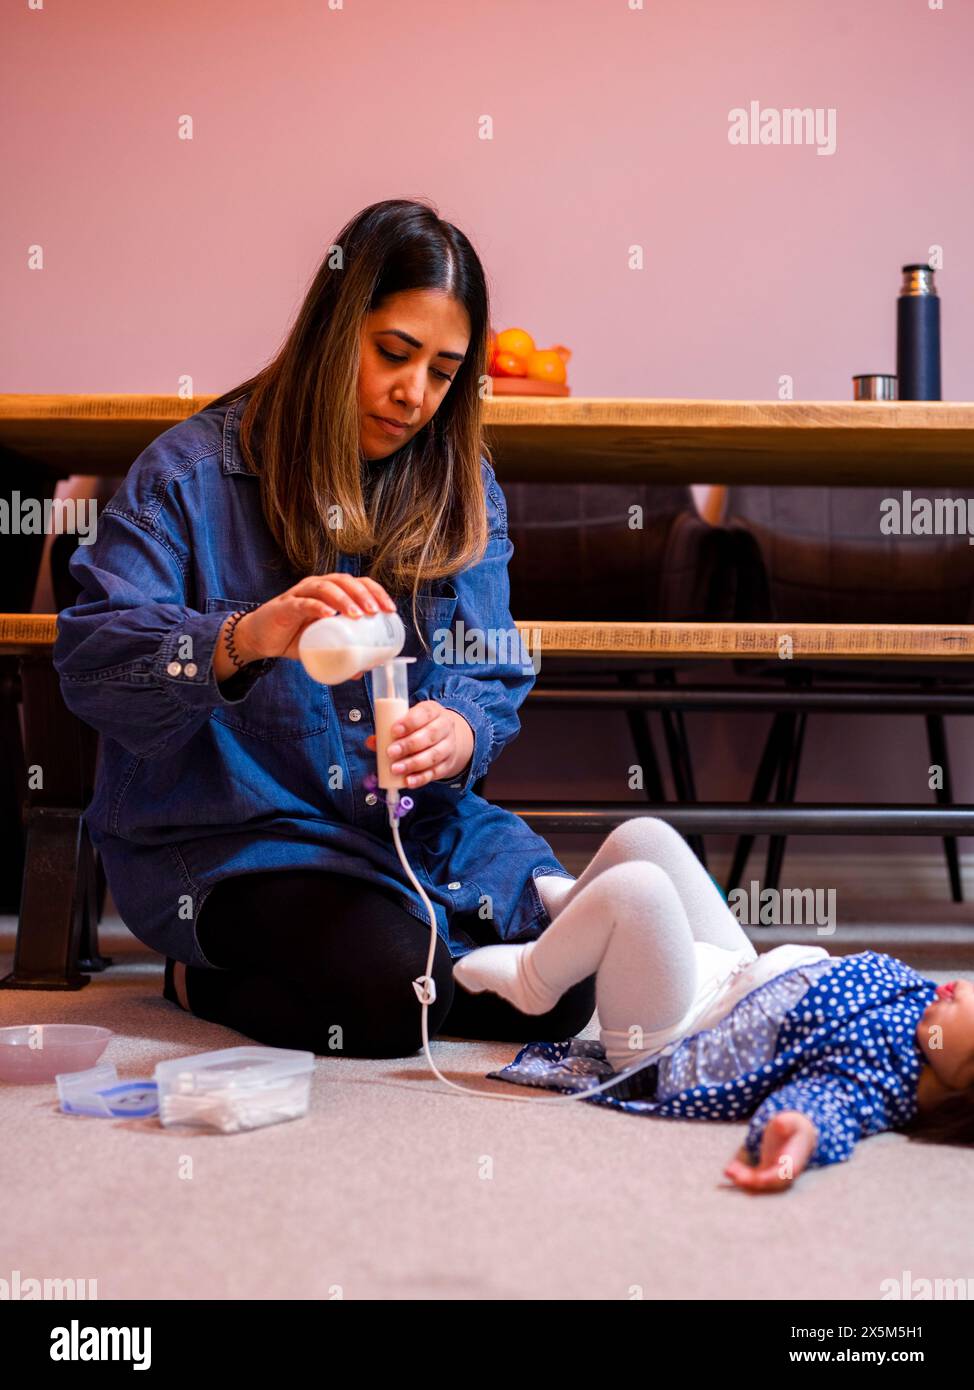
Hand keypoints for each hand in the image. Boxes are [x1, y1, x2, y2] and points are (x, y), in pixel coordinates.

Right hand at [234, 573, 397, 662]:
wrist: (260, 639)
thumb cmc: (294, 637)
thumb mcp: (321, 645)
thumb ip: (341, 654)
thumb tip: (364, 670)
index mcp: (330, 591)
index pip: (358, 583)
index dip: (376, 592)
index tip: (390, 610)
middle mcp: (317, 587)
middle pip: (345, 581)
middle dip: (363, 595)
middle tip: (375, 612)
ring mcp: (300, 594)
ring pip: (326, 587)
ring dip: (344, 599)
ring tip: (358, 614)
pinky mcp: (285, 606)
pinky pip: (303, 602)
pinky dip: (317, 607)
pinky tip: (328, 614)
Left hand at [366, 701, 474, 786]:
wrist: (444, 739)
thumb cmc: (419, 728)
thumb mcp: (407, 722)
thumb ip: (388, 731)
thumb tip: (371, 742)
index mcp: (433, 711)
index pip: (425, 713)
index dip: (410, 722)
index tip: (394, 731)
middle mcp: (445, 726)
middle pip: (430, 735)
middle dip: (409, 745)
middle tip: (390, 753)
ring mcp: (449, 746)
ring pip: (434, 755)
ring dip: (413, 764)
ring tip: (395, 769)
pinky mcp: (448, 764)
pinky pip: (436, 772)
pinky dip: (421, 778)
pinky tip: (408, 781)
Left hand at [723, 1111, 816, 1192]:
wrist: (794, 1133)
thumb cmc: (792, 1126)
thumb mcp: (791, 1122)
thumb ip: (786, 1123)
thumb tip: (781, 1124)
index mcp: (793, 1164)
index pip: (781, 1176)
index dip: (769, 1179)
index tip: (757, 1179)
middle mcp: (783, 1175)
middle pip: (767, 1183)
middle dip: (751, 1182)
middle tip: (735, 1175)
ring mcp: (773, 1175)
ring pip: (757, 1183)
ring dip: (742, 1179)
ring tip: (728, 1171)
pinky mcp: (764, 1172)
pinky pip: (751, 1178)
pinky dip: (741, 1175)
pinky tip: (728, 1169)